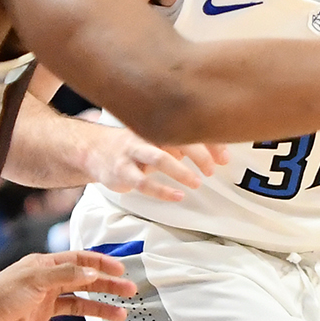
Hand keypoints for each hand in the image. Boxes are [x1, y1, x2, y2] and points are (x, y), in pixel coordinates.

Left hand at [0, 250, 137, 320]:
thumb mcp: (36, 279)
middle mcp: (46, 284)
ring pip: (77, 307)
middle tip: (130, 292)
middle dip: (108, 287)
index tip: (122, 269)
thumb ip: (66, 274)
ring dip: (98, 310)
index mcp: (45, 266)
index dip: (102, 264)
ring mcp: (41, 306)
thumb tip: (94, 272)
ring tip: (120, 316)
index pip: (80, 261)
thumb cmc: (3, 295)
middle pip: (84, 284)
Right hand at [84, 126, 228, 201]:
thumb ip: (183, 143)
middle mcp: (146, 134)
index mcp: (158, 124)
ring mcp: (133, 153)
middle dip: (198, 154)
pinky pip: (143, 182)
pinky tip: (178, 195)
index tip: (225, 157)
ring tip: (197, 182)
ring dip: (180, 171)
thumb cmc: (133, 146)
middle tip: (212, 169)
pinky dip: (162, 190)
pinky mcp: (122, 171)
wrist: (94, 150)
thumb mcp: (158, 139)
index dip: (210, 142)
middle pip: (176, 138)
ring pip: (159, 157)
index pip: (189, 128)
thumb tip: (215, 151)